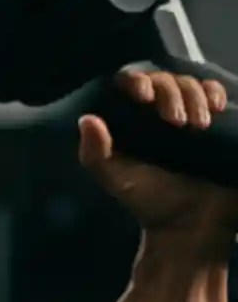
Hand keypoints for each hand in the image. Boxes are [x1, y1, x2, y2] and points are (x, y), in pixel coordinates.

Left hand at [79, 68, 237, 231]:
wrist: (193, 221)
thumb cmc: (150, 201)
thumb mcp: (116, 180)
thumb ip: (95, 154)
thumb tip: (87, 119)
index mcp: (131, 122)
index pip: (130, 84)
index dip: (136, 81)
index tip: (143, 97)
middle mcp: (157, 113)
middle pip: (163, 80)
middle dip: (171, 94)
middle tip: (177, 123)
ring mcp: (187, 113)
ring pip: (190, 83)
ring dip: (194, 96)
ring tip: (197, 126)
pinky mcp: (214, 120)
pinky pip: (214, 92)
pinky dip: (214, 93)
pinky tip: (216, 108)